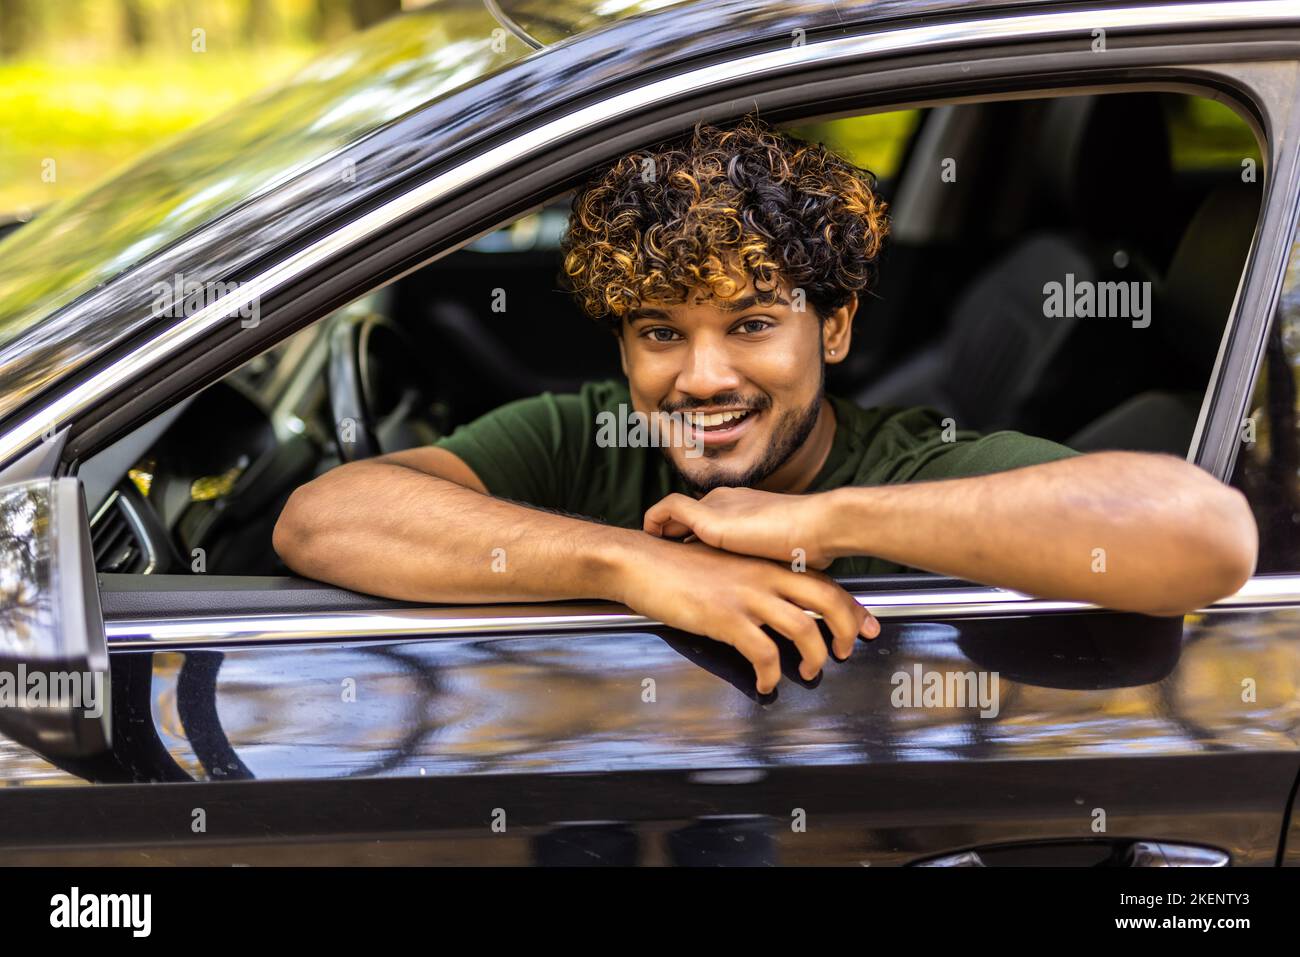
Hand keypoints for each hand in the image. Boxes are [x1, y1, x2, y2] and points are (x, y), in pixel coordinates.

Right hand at [610, 533, 878, 693]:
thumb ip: (752, 581)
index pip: (824, 582)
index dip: (851, 607)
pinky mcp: (725, 617)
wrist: (640, 562)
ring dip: (814, 658)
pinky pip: (764, 653)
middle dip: (848, 631)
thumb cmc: (676, 567)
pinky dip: (770, 674)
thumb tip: (771, 604)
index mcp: (766, 563)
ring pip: (804, 629)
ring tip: (807, 674)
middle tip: (849, 653)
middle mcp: (764, 576)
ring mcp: (747, 596)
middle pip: (827, 601)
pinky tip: (765, 684)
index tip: (867, 626)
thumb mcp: (725, 567)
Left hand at [644, 487, 836, 569]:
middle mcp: (728, 503)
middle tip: (661, 553)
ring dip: (661, 528)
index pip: (712, 522)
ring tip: (650, 546)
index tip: (686, 555)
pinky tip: (650, 534)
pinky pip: (668, 509)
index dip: (696, 539)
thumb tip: (767, 596)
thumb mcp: (785, 561)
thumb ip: (767, 571)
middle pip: (689, 518)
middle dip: (674, 535)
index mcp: (746, 511)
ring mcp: (717, 508)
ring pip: (675, 512)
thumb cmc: (813, 546)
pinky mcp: (710, 518)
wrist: (819, 528)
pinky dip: (656, 519)